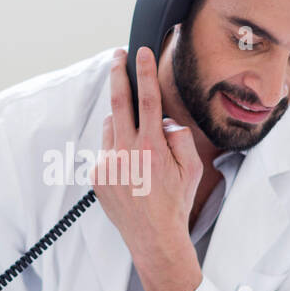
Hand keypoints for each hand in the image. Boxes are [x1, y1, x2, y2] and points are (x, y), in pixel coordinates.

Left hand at [93, 48, 203, 265]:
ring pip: (111, 126)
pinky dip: (116, 148)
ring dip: (121, 122)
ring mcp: (109, 164)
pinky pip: (105, 149)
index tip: (140, 53)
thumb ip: (181, 138)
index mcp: (152, 148)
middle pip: (119, 102)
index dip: (144, 72)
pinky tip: (129, 168)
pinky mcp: (97, 175)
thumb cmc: (175, 203)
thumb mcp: (192, 169)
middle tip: (117, 56)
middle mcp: (127, 152)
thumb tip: (166, 120)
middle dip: (118, 74)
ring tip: (136, 141)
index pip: (149, 100)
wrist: (153, 237)